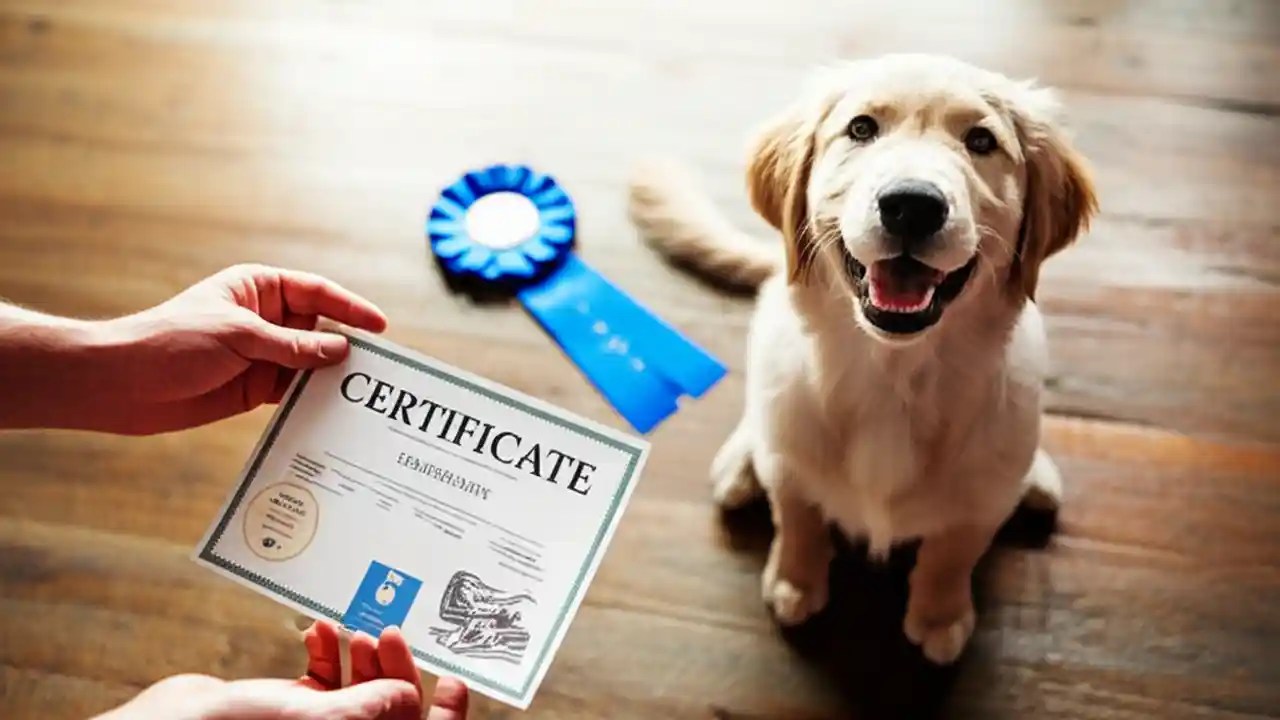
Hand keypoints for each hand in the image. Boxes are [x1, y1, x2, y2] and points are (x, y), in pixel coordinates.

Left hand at [0, 264, 387, 433]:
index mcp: (258, 289)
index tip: (380, 327)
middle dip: (344, 346)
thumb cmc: (170, 341)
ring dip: (330, 377)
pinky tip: (333, 410)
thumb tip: (340, 349)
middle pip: (319, 328)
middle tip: (378, 368)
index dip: (350, 308)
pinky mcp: (253, 388)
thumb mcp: (238, 336)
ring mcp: (260, 355)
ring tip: (362, 394)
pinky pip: (294, 391)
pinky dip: (312, 399)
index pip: (316, 292)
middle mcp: (264, 319)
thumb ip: (292, 345)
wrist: (121, 384)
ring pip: (310, 363)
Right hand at [94, 621, 469, 719]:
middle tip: (387, 634)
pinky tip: (319, 634)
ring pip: (362, 690)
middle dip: (396, 671)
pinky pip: (325, 679)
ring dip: (363, 657)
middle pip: (391, 710)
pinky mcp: (291, 707)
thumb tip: (412, 701)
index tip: (455, 684)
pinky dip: (327, 653)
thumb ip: (366, 709)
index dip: (444, 718)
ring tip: (354, 633)